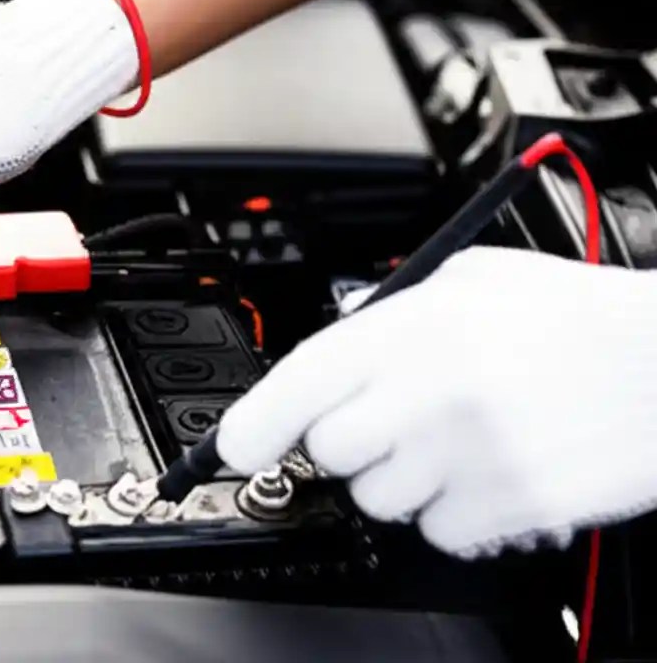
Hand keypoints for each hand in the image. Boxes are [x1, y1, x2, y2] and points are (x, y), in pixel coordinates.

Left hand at [218, 247, 656, 557]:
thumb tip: (338, 343)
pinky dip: (459, 515)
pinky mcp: (509, 505)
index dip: (252, 423)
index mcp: (416, 327)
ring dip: (407, 481)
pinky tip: (495, 473)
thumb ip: (393, 308)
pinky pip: (441, 532)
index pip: (299, 382)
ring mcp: (469, 454)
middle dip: (352, 445)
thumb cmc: (580, 318)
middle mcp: (432, 391)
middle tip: (398, 425)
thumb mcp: (475, 279)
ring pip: (382, 499)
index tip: (232, 447)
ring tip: (464, 442)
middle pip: (330, 452)